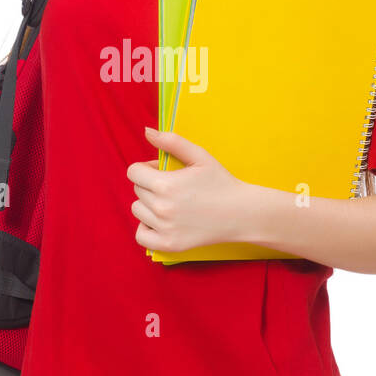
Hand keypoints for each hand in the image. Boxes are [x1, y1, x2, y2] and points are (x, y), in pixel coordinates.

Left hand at [126, 127, 247, 253]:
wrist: (241, 214)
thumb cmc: (221, 182)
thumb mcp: (200, 156)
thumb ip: (171, 142)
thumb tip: (146, 131)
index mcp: (166, 184)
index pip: (134, 172)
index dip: (146, 168)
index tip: (162, 171)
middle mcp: (162, 208)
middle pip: (137, 190)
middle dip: (150, 184)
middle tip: (174, 186)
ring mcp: (164, 229)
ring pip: (138, 210)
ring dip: (148, 204)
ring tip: (170, 203)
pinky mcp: (169, 244)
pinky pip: (141, 235)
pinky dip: (146, 227)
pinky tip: (161, 221)